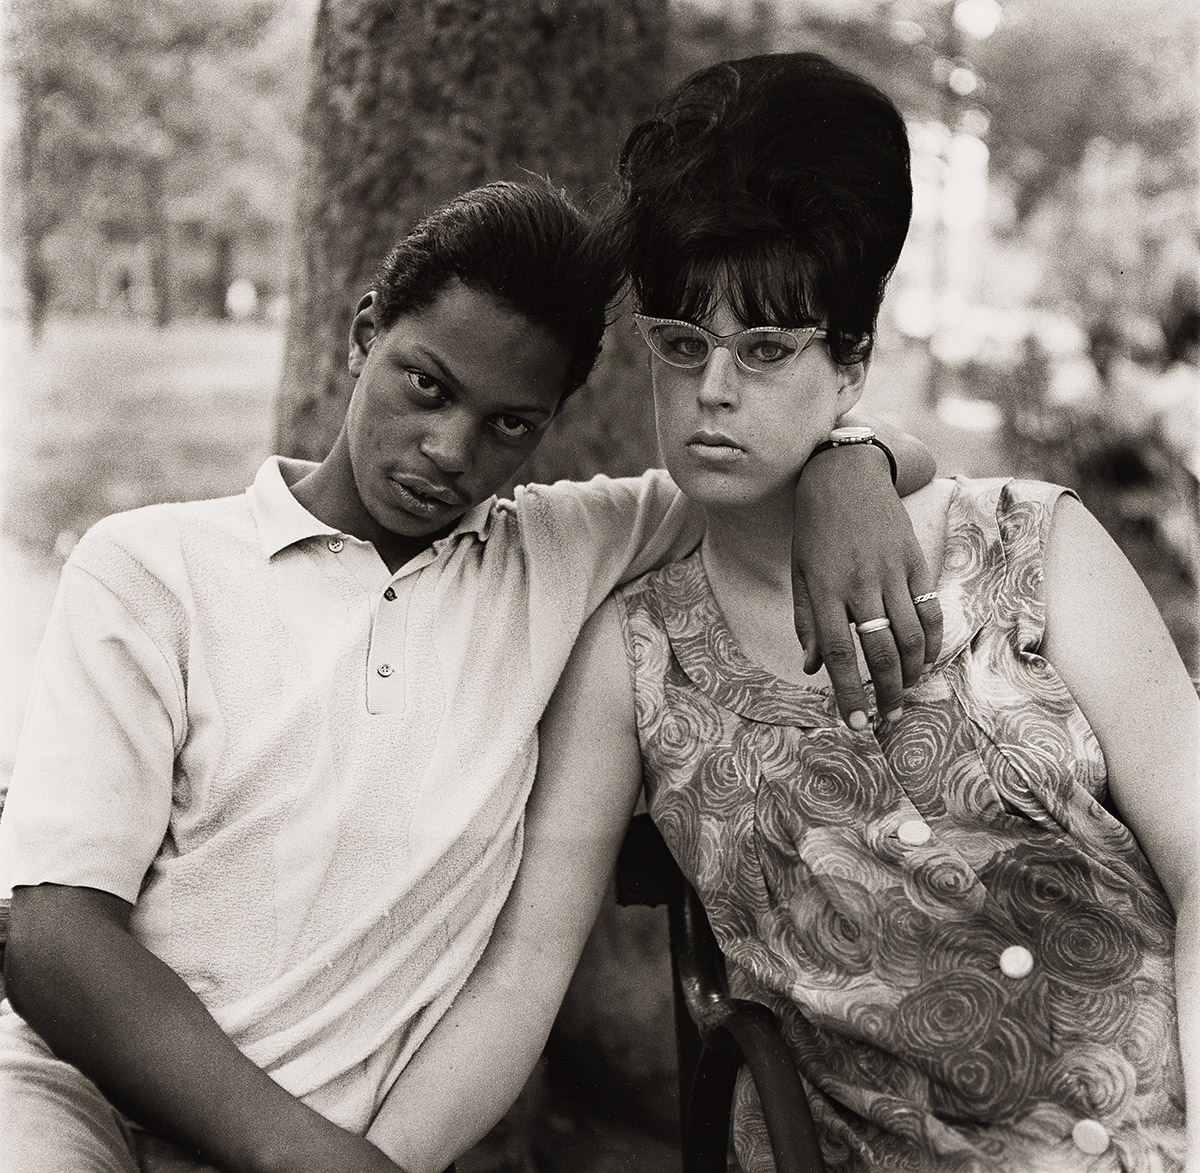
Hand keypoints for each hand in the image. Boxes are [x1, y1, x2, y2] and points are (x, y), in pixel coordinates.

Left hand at [792, 445, 942, 726]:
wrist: (844, 475)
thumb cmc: (814, 529)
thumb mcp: (799, 573)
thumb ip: (807, 622)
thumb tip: (811, 669)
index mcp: (825, 589)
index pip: (838, 653)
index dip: (847, 692)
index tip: (853, 723)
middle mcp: (860, 583)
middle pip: (879, 651)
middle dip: (885, 693)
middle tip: (886, 718)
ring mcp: (891, 572)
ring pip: (910, 636)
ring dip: (910, 672)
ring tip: (904, 693)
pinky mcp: (914, 560)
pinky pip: (929, 609)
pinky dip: (931, 640)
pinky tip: (924, 660)